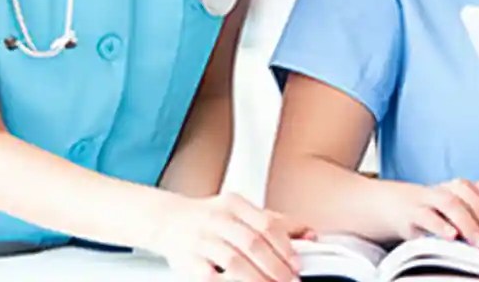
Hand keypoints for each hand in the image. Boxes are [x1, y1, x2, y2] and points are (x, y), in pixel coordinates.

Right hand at [149, 192, 313, 281]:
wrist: (168, 220)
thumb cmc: (211, 217)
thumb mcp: (243, 211)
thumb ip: (275, 221)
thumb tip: (309, 233)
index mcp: (235, 204)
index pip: (266, 224)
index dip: (285, 246)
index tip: (297, 263)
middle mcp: (218, 219)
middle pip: (252, 244)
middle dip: (275, 266)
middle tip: (290, 281)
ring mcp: (201, 239)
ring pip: (234, 261)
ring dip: (257, 279)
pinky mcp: (187, 260)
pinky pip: (209, 275)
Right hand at [378, 179, 478, 257]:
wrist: (396, 206)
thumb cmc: (438, 213)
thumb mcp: (467, 218)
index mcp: (474, 189)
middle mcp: (456, 189)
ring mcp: (434, 196)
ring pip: (455, 206)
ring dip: (471, 226)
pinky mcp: (414, 210)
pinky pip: (428, 216)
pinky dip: (440, 226)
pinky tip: (451, 236)